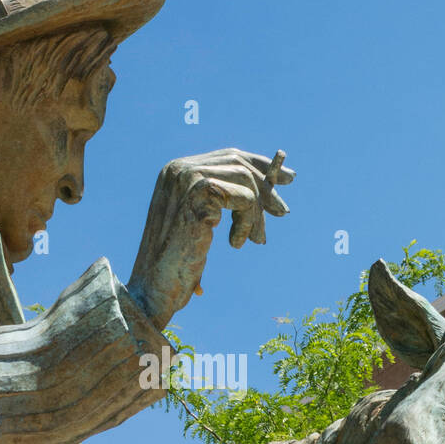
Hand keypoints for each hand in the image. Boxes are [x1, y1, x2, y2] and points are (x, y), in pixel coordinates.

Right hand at [126, 149, 294, 329]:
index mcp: (176, 171)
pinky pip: (245, 198)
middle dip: (267, 189)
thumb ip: (222, 199)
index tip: (288, 178)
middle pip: (240, 164)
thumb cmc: (177, 263)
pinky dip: (248, 223)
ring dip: (256, 215)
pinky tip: (235, 243)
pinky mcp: (200, 192)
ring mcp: (187, 177)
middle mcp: (179, 168)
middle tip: (283, 212)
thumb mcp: (201, 223)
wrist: (156, 287)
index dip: (261, 166)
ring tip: (254, 240)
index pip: (229, 156)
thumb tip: (270, 184)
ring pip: (246, 181)